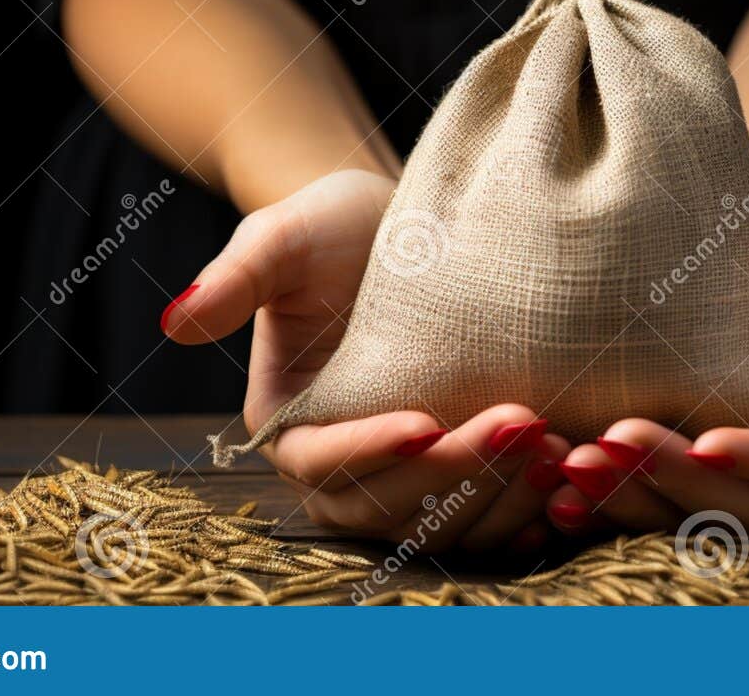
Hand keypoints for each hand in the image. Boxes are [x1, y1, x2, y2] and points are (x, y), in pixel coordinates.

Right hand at [166, 168, 567, 551]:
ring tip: (559, 447)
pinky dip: (528, 513)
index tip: (426, 416)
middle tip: (523, 427)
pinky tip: (572, 484)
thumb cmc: (336, 224)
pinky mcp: (465, 473)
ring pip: (447, 524)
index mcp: (292, 426)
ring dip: (503, 497)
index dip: (373, 449)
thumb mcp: (284, 234)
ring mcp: (411, 477)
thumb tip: (176, 322)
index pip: (324, 462)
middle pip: (392, 507)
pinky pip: (491, 518)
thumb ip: (240, 276)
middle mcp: (350, 468)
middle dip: (456, 476)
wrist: (407, 225)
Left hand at [544, 160, 748, 537]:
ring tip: (568, 466)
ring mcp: (725, 460)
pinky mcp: (669, 457)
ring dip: (630, 502)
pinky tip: (548, 490)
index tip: (708, 438)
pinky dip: (597, 506)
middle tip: (610, 445)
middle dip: (681, 485)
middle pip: (748, 505)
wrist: (708, 206)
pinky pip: (639, 502)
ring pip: (689, 516)